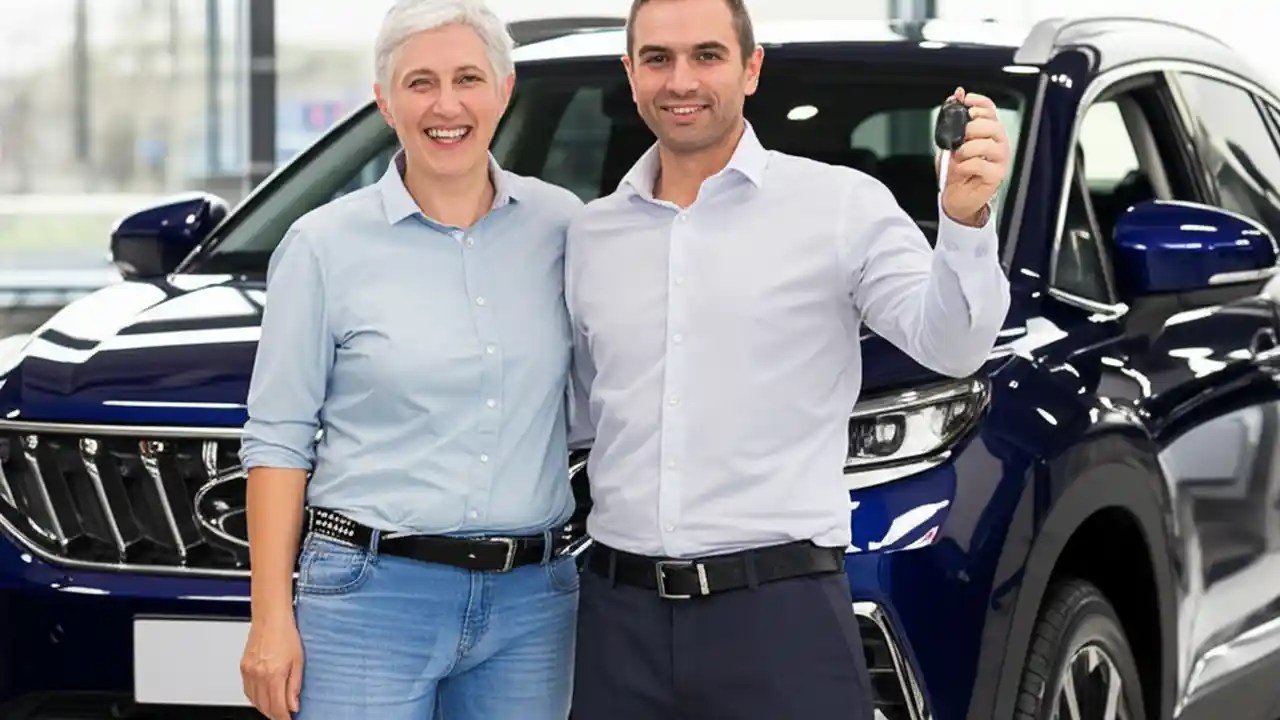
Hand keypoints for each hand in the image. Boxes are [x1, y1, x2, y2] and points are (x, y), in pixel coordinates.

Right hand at [240, 616, 303, 719]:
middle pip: (264, 707)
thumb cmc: (286, 634)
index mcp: (274, 674)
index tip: (289, 719)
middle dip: (275, 714)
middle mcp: (258, 675)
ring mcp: (248, 672)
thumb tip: (294, 705)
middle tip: (285, 714)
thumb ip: (295, 686)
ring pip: (254, 701)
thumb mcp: (298, 661)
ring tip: (276, 708)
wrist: (270, 618)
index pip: (277, 707)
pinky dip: (255, 698)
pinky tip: (263, 697)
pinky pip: (247, 691)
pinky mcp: (243, 668)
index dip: (284, 717)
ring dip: (265, 708)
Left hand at [940, 87, 1009, 225]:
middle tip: (959, 139)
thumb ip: (953, 120)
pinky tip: (961, 170)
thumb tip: (956, 95)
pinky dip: (966, 165)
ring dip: (967, 149)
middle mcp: (998, 144)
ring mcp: (1000, 160)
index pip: (991, 110)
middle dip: (971, 128)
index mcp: (989, 133)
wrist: (955, 198)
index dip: (979, 103)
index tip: (966, 101)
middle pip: (992, 125)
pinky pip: (981, 164)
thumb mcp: (950, 143)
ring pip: (988, 144)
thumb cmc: (956, 171)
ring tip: (959, 157)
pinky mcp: (996, 176)